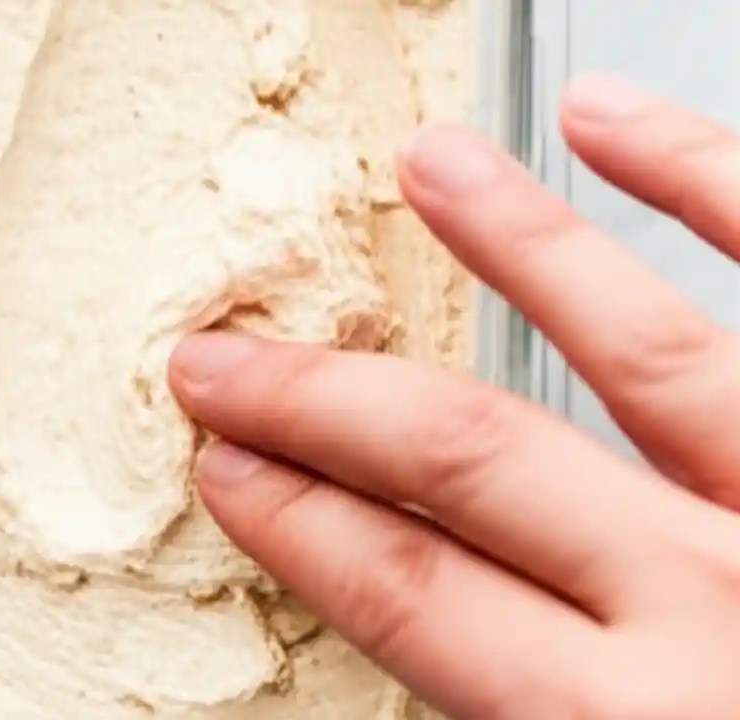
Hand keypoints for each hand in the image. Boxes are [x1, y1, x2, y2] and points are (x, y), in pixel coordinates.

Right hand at [170, 74, 739, 718]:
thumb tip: (472, 683)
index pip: (419, 602)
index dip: (303, 526)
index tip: (229, 469)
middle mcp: (723, 611)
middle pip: (473, 464)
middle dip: (322, 405)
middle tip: (224, 357)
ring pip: (641, 344)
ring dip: (513, 248)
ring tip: (424, 170)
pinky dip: (709, 185)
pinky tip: (620, 127)